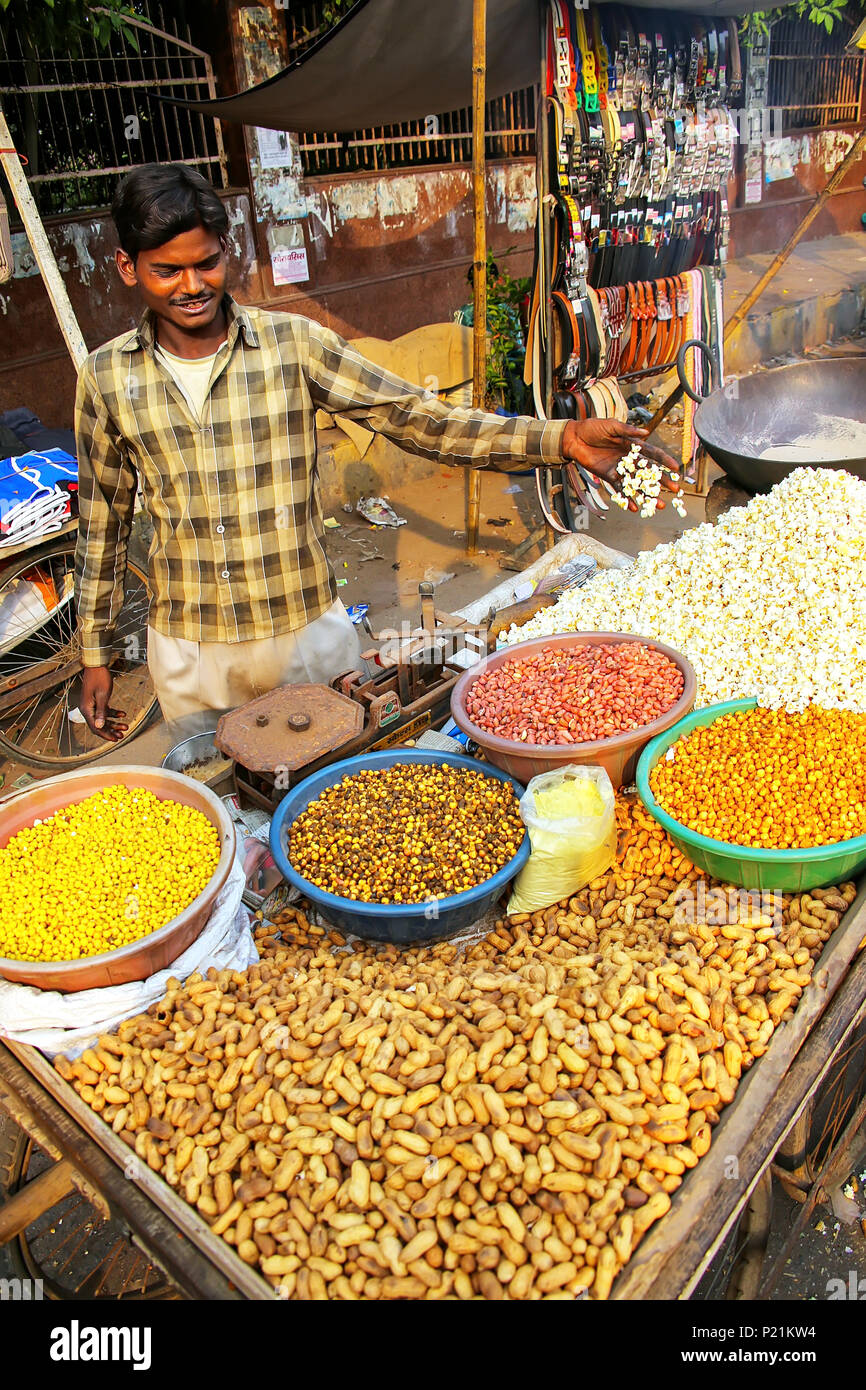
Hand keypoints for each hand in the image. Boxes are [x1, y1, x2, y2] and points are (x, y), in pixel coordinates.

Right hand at [79, 665, 127, 741]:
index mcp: (86, 709)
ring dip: (114, 723)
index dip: (106, 734)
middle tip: (122, 736)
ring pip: (103, 718)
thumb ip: (101, 712)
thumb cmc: (99, 678)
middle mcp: (87, 708)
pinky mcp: (96, 700)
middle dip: (111, 731)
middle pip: (99, 725)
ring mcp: (91, 704)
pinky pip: (104, 711)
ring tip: (125, 726)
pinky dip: (113, 713)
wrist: (97, 664)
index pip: (95, 727)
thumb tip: (100, 727)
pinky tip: (123, 714)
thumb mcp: (102, 696)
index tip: (116, 739)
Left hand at [562, 419, 679, 510]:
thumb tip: (646, 432)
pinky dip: (627, 498)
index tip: (676, 469)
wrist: (574, 438)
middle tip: (675, 491)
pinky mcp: (609, 476)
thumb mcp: (611, 425)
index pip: (653, 454)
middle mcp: (629, 458)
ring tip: (659, 505)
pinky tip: (635, 508)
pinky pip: (620, 489)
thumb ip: (627, 430)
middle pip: (649, 472)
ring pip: (637, 484)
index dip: (665, 461)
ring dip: (648, 495)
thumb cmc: (593, 428)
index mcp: (632, 445)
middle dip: (662, 482)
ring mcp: (620, 468)